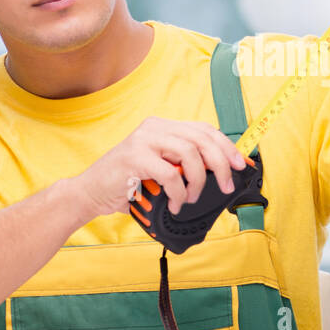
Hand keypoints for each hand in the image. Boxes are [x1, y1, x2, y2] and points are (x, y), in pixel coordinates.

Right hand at [74, 117, 247, 218]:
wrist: (89, 193)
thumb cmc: (127, 184)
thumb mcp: (159, 168)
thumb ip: (182, 165)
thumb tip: (220, 175)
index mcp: (163, 126)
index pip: (204, 129)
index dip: (226, 146)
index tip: (240, 164)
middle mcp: (154, 128)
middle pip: (201, 139)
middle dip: (220, 164)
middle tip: (225, 186)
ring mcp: (143, 140)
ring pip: (189, 154)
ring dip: (198, 181)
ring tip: (191, 198)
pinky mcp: (134, 158)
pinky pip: (170, 173)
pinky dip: (178, 192)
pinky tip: (174, 203)